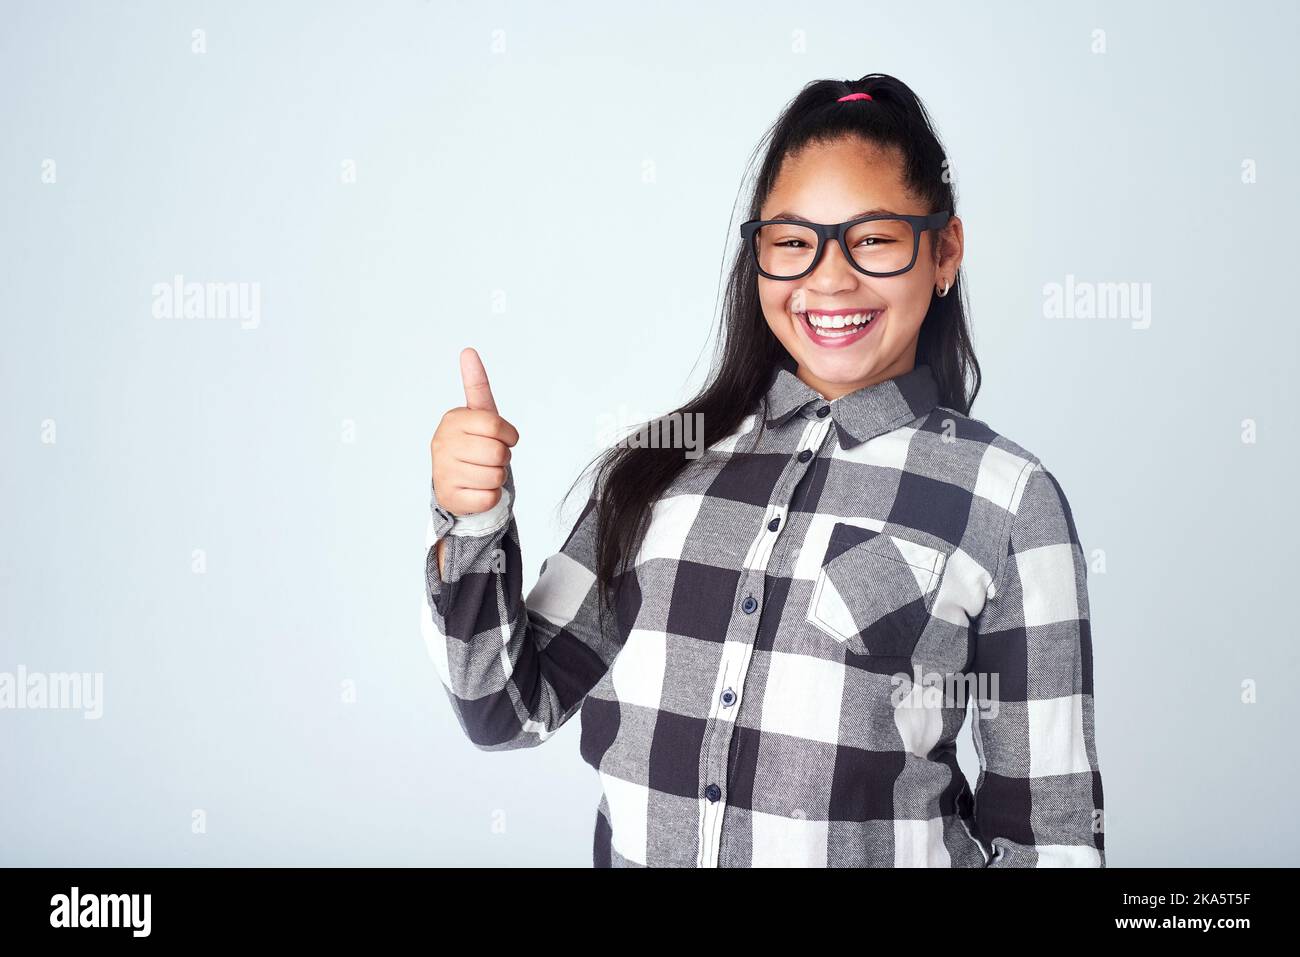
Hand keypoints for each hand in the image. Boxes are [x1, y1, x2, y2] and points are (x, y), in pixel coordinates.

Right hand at [430, 347, 519, 517]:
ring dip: (497, 477)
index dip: (508, 436)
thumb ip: (476, 385)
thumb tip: (468, 350)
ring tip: (482, 472)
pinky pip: (489, 497)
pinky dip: (491, 496)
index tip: (502, 438)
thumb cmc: (473, 444)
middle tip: (489, 458)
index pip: (496, 426)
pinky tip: (477, 489)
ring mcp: (443, 471)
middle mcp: (443, 443)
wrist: (455, 483)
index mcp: (453, 420)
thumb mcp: (479, 415)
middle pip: (498, 453)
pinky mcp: (449, 497)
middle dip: (503, 458)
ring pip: (496, 476)